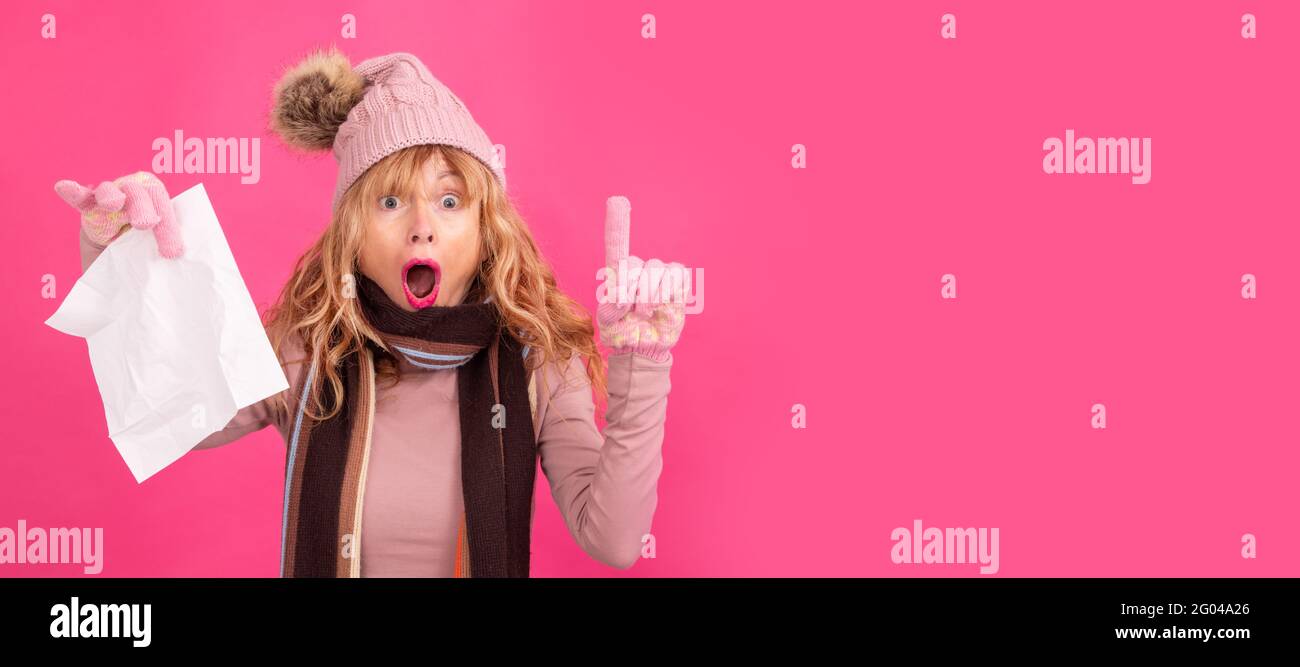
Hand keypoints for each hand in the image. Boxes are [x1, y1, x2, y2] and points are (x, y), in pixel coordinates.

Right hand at [55, 171, 183, 257]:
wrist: (119, 267)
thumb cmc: (145, 253)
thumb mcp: (158, 248)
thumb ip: (166, 242)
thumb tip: (178, 254)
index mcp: (156, 197)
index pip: (163, 201)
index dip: (168, 223)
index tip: (173, 251)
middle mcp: (133, 192)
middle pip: (139, 191)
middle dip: (143, 208)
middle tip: (145, 225)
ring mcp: (106, 199)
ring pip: (109, 191)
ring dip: (112, 196)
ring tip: (113, 203)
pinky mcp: (87, 211)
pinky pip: (79, 199)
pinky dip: (73, 192)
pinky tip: (63, 187)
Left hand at [596, 196, 686, 361]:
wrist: (644, 347)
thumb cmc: (622, 332)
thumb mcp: (608, 321)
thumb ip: (611, 309)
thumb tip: (627, 298)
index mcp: (618, 273)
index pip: (617, 244)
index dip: (617, 223)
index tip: (617, 200)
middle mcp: (639, 268)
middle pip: (636, 265)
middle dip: (633, 290)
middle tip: (634, 310)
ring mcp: (660, 273)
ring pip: (656, 271)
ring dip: (650, 295)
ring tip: (646, 313)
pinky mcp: (678, 282)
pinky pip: (677, 276)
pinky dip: (668, 292)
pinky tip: (664, 304)